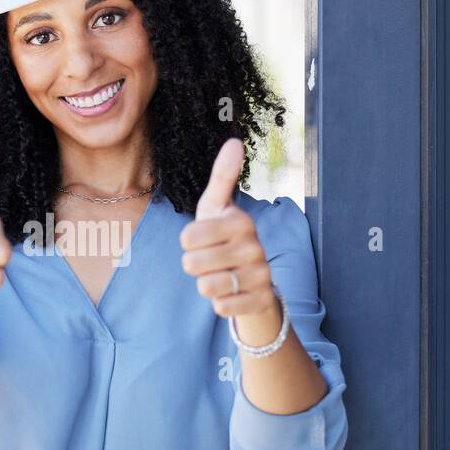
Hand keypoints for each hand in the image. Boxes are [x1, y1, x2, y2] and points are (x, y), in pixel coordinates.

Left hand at [179, 138, 276, 318]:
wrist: (253, 280)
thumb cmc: (224, 238)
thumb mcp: (217, 207)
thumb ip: (222, 176)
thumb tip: (235, 141)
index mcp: (241, 221)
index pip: (188, 236)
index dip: (188, 242)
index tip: (202, 239)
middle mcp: (255, 246)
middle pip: (192, 263)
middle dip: (194, 265)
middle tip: (209, 260)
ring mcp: (261, 274)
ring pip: (206, 287)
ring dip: (206, 285)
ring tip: (220, 276)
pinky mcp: (261, 300)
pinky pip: (223, 308)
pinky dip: (220, 304)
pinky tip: (230, 294)